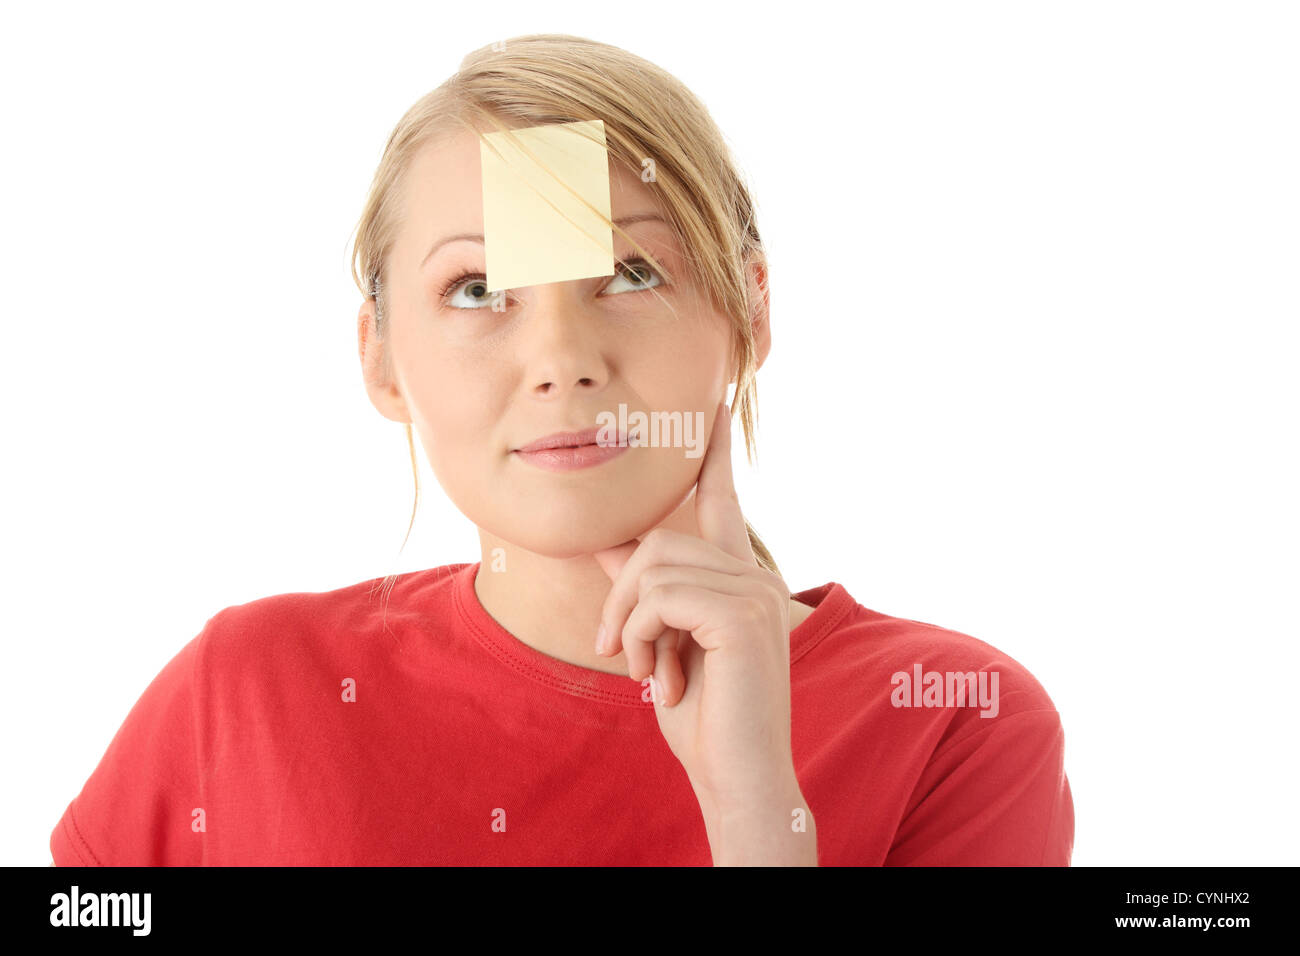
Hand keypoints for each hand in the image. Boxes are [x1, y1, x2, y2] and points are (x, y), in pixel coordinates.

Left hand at [592, 401, 800, 811]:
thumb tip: (610, 545)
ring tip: (642, 671)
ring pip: (653, 566)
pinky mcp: (742, 612)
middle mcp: (755, 576)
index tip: (718, 409)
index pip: (724, 503)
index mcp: (741, 581)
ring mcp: (754, 591)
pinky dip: (638, 636)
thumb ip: (644, 593)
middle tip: (617, 652)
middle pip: (658, 542)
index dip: (716, 457)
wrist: (737, 775)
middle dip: (622, 599)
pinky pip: (658, 596)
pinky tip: (653, 676)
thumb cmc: (705, 719)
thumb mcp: (662, 645)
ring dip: (627, 624)